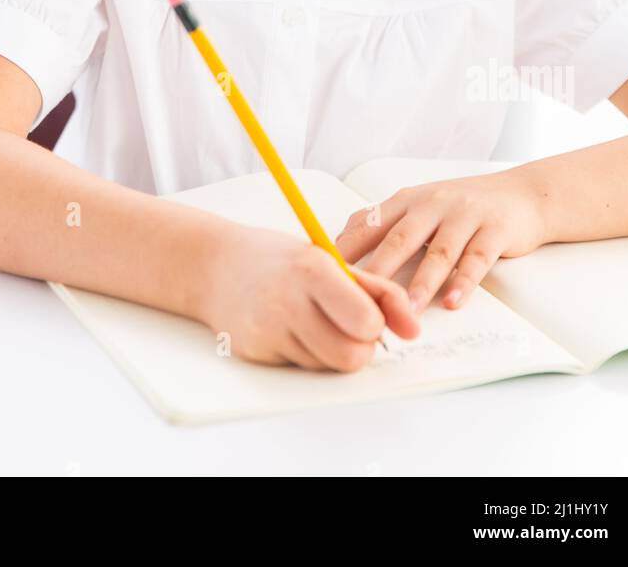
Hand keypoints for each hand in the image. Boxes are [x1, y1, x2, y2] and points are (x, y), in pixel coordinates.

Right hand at [201, 224, 420, 370]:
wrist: (214, 266)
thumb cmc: (279, 259)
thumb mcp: (330, 260)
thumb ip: (378, 292)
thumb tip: (414, 329)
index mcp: (312, 270)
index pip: (366, 323)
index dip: (375, 323)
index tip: (366, 311)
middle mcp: (287, 302)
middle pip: (352, 356)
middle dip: (359, 346)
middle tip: (345, 323)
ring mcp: (268, 331)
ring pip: (329, 367)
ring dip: (332, 350)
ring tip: (313, 320)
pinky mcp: (255, 354)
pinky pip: (302, 368)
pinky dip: (306, 354)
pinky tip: (290, 328)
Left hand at [335, 169, 549, 314]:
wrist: (522, 195)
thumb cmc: (463, 206)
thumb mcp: (420, 205)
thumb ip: (385, 223)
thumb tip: (340, 243)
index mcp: (409, 199)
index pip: (371, 223)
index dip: (348, 248)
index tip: (327, 272)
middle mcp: (434, 204)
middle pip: (400, 237)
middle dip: (378, 269)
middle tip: (360, 298)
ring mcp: (465, 216)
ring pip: (439, 252)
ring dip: (421, 283)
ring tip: (405, 310)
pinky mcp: (495, 231)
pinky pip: (477, 259)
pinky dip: (464, 282)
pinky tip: (452, 302)